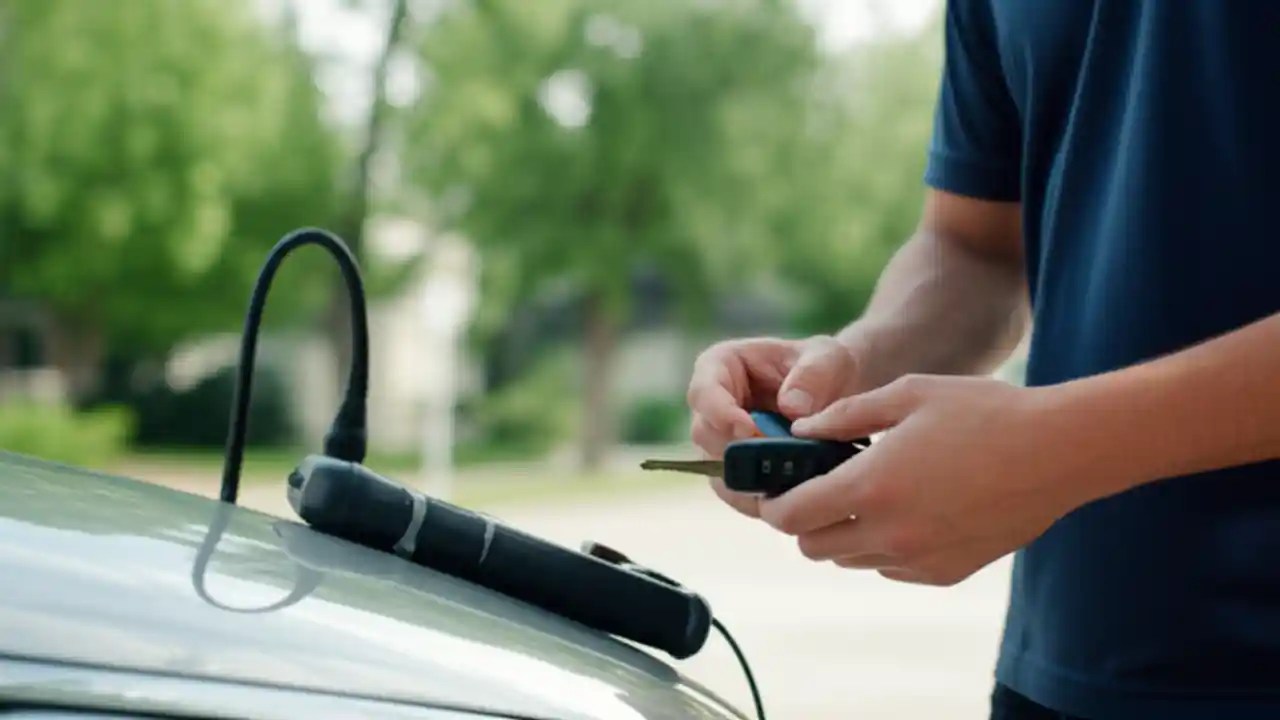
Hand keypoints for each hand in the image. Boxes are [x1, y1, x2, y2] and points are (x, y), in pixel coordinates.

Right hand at [686, 335, 864, 516]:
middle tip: (778, 463)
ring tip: (789, 484)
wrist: (837, 393)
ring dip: (750, 481)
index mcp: (720, 367)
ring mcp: (720, 442)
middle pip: (705, 435)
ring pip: (717, 470)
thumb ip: (812, 376)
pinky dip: (760, 499)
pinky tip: (789, 499)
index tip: (750, 429)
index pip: (704, 392)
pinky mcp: (735, 471)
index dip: (720, 413)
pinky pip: (735, 493)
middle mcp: (712, 406)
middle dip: (739, 453)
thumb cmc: (824, 366)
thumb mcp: (826, 359)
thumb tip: (792, 408)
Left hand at [759, 374, 1094, 585]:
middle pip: (813, 547)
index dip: (774, 503)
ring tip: (868, 494)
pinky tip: (907, 510)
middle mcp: (890, 533)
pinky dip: (883, 547)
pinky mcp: (946, 572)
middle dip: (805, 519)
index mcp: (871, 486)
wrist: (1058, 450)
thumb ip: (844, 416)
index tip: (778, 486)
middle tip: (821, 486)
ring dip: (844, 533)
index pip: (790, 516)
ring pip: (850, 560)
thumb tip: (801, 431)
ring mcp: (919, 559)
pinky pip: (890, 569)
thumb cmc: (983, 412)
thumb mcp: (907, 395)